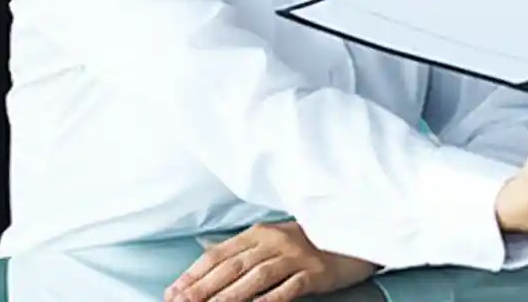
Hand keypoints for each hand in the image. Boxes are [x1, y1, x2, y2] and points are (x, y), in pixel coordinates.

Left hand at [165, 221, 375, 301]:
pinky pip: (288, 288)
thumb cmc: (311, 241)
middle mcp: (275, 241)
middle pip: (232, 266)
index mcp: (261, 232)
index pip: (219, 254)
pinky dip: (268, 300)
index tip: (172, 292)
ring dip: (228, 296)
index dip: (194, 273)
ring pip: (255, 277)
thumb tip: (205, 255)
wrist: (355, 234)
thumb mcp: (275, 238)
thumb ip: (243, 248)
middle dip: (202, 288)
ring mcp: (297, 256)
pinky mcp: (315, 271)